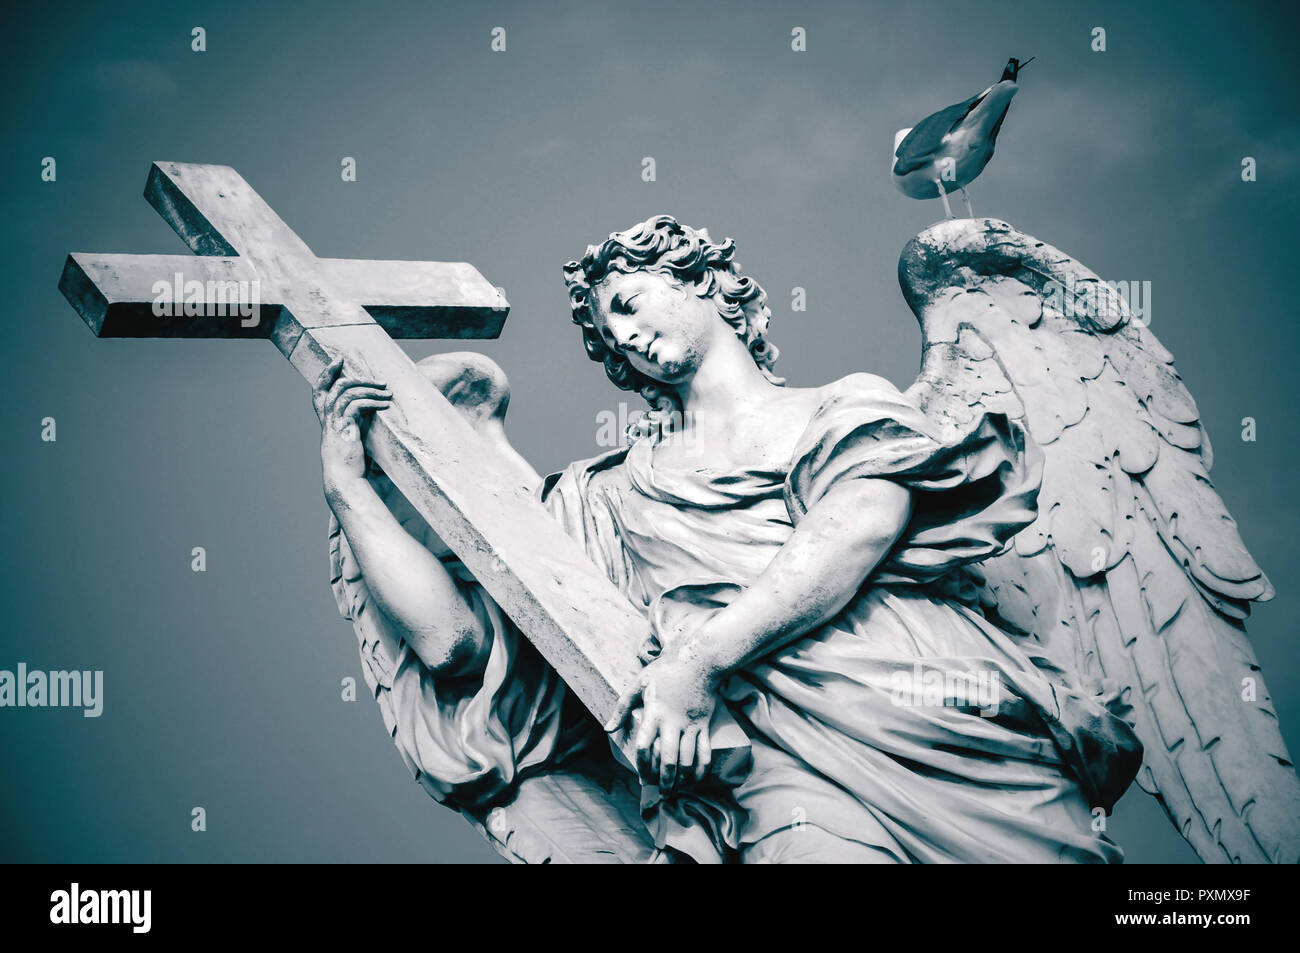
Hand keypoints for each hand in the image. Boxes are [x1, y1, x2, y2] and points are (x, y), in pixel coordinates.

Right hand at [314, 357, 391, 490]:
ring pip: (344, 393)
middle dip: (340, 373)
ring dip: (366, 387)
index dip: (325, 376)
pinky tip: (385, 404)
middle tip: (356, 365)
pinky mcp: (344, 429)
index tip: (336, 362)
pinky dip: (371, 400)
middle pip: (328, 389)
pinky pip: (356, 405)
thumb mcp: (362, 446)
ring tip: (386, 390)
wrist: (348, 486)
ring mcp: (334, 426)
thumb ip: (365, 429)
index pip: (320, 396)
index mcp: (331, 427)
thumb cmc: (356, 474)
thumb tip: (381, 417)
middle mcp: (329, 424)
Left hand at [606, 647, 718, 791]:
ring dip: (682, 779)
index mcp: (654, 713)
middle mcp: (673, 723)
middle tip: (661, 794)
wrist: (699, 661)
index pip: (644, 745)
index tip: (641, 777)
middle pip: (668, 759)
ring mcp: (691, 725)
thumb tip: (608, 729)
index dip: (642, 764)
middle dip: (664, 780)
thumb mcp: (639, 683)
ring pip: (688, 760)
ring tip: (676, 791)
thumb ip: (622, 707)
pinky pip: (705, 752)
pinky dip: (701, 769)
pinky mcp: (704, 725)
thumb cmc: (666, 670)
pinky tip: (696, 779)